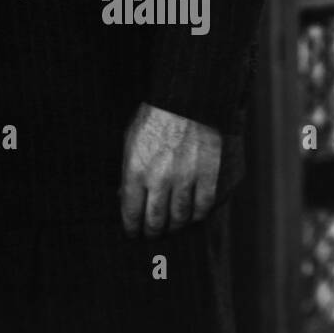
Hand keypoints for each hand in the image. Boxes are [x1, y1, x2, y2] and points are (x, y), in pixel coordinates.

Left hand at [119, 103, 221, 236]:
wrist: (190, 97)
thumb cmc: (156, 116)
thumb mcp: (131, 139)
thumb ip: (128, 171)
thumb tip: (123, 196)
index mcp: (136, 169)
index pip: (131, 212)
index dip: (132, 228)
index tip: (133, 233)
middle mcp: (161, 179)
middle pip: (155, 220)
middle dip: (152, 232)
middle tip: (151, 236)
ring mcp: (187, 179)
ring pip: (180, 218)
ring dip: (173, 226)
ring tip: (170, 228)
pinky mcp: (210, 177)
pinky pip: (203, 208)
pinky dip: (197, 215)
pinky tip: (192, 216)